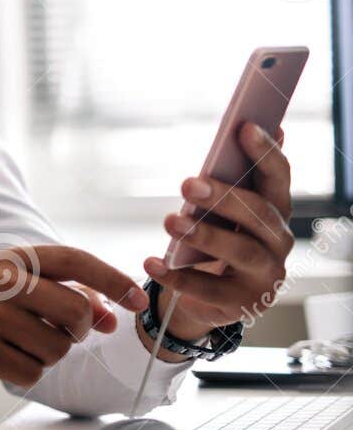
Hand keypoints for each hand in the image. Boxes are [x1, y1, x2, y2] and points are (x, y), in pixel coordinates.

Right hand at [0, 244, 148, 387]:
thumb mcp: (31, 294)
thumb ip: (74, 296)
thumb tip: (111, 319)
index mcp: (14, 259)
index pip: (74, 260)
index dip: (113, 279)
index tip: (140, 302)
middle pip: (75, 309)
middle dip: (81, 329)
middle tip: (65, 332)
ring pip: (58, 346)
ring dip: (52, 353)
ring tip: (24, 344)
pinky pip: (34, 372)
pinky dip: (29, 372)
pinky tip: (9, 361)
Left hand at [145, 122, 292, 341]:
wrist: (217, 296)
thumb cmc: (222, 239)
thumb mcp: (227, 210)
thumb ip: (238, 175)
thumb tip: (260, 125)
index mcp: (276, 211)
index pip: (278, 178)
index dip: (264, 153)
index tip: (243, 127)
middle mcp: (278, 242)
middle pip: (258, 214)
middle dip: (224, 196)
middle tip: (187, 183)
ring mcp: (264, 275)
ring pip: (240, 251)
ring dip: (204, 234)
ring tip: (171, 221)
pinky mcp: (240, 303)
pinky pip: (207, 290)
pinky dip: (177, 277)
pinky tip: (152, 263)